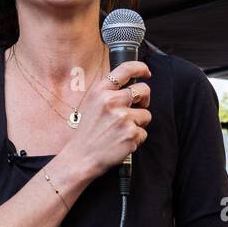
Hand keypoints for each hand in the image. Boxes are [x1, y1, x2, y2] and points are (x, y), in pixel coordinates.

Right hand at [58, 59, 151, 179]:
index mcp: (101, 92)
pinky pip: (143, 133)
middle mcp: (112, 101)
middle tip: (139, 106)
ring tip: (122, 131)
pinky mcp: (131, 133)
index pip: (125, 69)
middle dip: (145, 99)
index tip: (146, 72)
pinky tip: (121, 142)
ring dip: (138, 123)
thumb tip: (130, 89)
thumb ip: (108, 94)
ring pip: (146, 115)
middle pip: (143, 90)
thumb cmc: (86, 134)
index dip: (140, 68)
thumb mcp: (91, 106)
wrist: (81, 158)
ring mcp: (123, 118)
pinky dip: (136, 139)